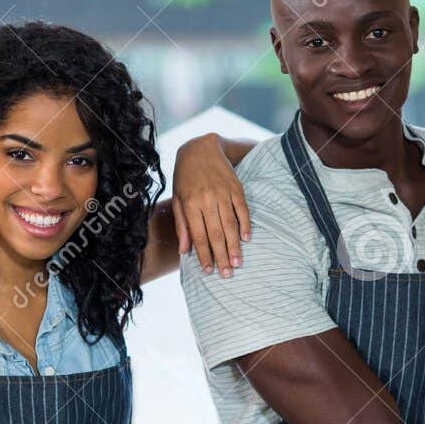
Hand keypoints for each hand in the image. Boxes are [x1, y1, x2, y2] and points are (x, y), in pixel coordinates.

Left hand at [173, 133, 249, 276]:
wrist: (201, 148)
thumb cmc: (185, 177)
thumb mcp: (177, 198)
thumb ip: (181, 225)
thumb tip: (184, 251)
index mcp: (190, 203)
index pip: (198, 235)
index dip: (204, 254)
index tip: (208, 270)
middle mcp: (207, 199)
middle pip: (216, 233)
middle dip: (221, 256)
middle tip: (227, 274)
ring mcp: (223, 193)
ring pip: (230, 224)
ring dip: (234, 245)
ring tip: (237, 263)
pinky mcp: (236, 188)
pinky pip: (242, 209)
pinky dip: (245, 224)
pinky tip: (247, 239)